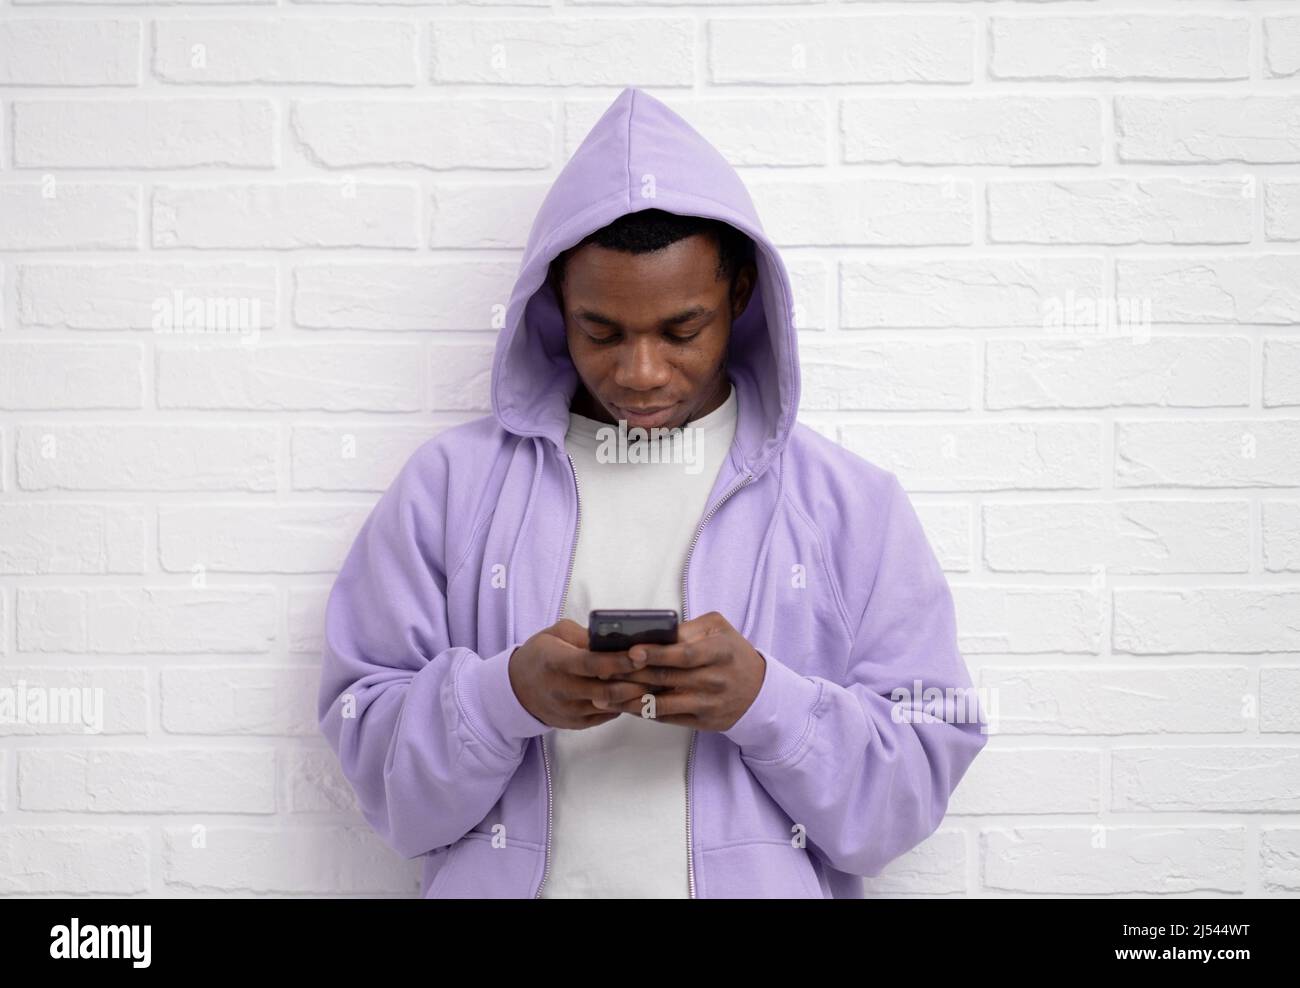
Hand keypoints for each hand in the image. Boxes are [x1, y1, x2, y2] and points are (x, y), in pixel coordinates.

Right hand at [507, 618, 664, 729]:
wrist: (517, 688)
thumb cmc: (541, 654)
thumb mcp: (556, 634)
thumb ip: (584, 636)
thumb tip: (617, 639)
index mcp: (555, 662)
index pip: (591, 664)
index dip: (618, 660)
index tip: (641, 654)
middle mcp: (561, 690)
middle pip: (606, 690)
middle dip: (636, 681)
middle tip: (660, 670)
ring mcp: (569, 711)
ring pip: (611, 705)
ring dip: (635, 695)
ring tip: (656, 682)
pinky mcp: (576, 724)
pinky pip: (607, 715)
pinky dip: (624, 704)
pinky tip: (639, 693)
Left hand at [596, 611, 765, 730]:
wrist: (758, 691)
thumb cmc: (731, 652)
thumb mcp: (718, 630)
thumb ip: (688, 629)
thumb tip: (652, 633)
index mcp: (719, 652)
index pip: (683, 655)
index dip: (656, 654)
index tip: (631, 651)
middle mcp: (714, 680)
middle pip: (666, 679)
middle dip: (631, 675)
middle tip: (602, 671)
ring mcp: (708, 704)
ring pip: (662, 704)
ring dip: (630, 700)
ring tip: (604, 695)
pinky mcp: (702, 723)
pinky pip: (667, 718)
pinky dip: (643, 712)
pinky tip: (623, 706)